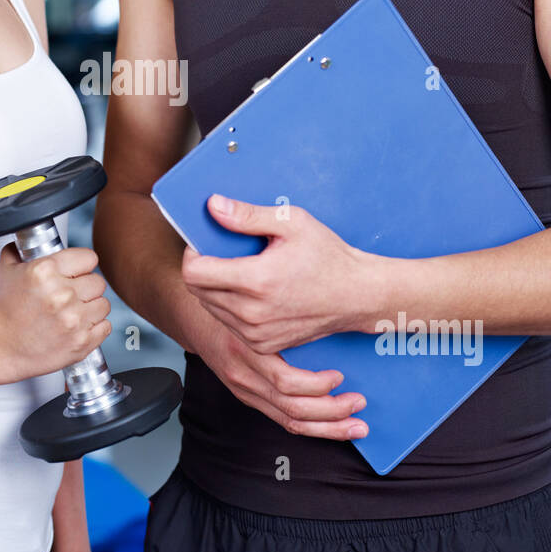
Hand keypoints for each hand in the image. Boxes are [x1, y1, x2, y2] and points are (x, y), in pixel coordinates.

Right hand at [0, 243, 111, 382]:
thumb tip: (30, 236)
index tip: (76, 271)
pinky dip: (94, 327)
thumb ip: (21, 249)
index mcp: (44, 271)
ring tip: (72, 312)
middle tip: (70, 295)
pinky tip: (77, 326)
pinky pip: (105, 326)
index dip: (82, 264)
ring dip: (91, 307)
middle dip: (85, 287)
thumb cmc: (4, 312)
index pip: (89, 257)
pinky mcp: (81, 342)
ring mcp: (73, 319)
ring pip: (104, 304)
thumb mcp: (8, 270)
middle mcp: (61, 294)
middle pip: (98, 281)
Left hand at [182, 194, 377, 352]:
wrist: (357, 296)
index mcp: (256, 281)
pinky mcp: (263, 345)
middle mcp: (252, 313)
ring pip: (210, 308)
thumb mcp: (292, 223)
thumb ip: (247, 215)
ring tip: (240, 271)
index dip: (193, 253)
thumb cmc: (328, 257)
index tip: (204, 243)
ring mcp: (256, 333)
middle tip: (224, 253)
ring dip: (214, 288)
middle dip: (202, 269)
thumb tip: (213, 207)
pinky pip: (228, 323)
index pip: (194, 273)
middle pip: (197, 291)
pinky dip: (229, 306)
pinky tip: (250, 292)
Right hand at [189, 310, 368, 439]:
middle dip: (331, 411)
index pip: (283, 381)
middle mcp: (243, 374)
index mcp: (245, 349)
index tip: (340, 376)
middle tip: (358, 403)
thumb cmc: (232, 298)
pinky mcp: (248, 397)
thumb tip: (331, 306)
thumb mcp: (251, 294)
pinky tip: (333, 426)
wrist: (195, 315)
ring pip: (289, 421)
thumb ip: (284, 306)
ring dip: (327, 428)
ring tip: (356, 425)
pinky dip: (310, 427)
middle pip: (291, 407)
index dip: (316, 385)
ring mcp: (244, 390)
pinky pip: (282, 420)